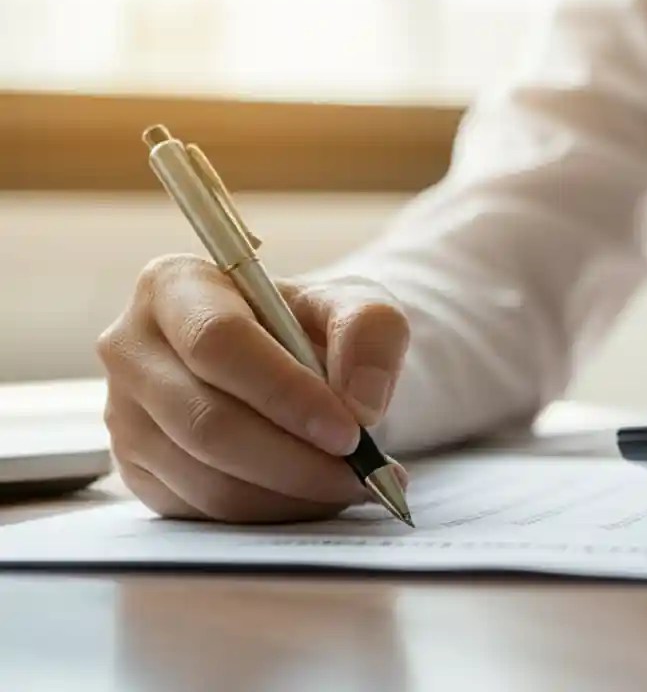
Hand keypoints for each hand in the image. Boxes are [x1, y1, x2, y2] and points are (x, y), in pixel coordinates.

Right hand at [98, 254, 410, 522]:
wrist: (288, 358)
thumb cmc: (311, 324)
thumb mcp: (354, 304)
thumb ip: (370, 333)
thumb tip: (360, 404)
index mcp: (175, 286)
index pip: (218, 342)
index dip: (285, 393)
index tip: (348, 432)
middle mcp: (132, 348)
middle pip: (207, 422)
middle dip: (295, 460)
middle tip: (359, 474)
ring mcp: (124, 415)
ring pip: (206, 478)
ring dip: (289, 494)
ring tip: (348, 485)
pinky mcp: (136, 470)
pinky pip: (203, 511)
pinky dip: (269, 513)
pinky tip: (312, 495)